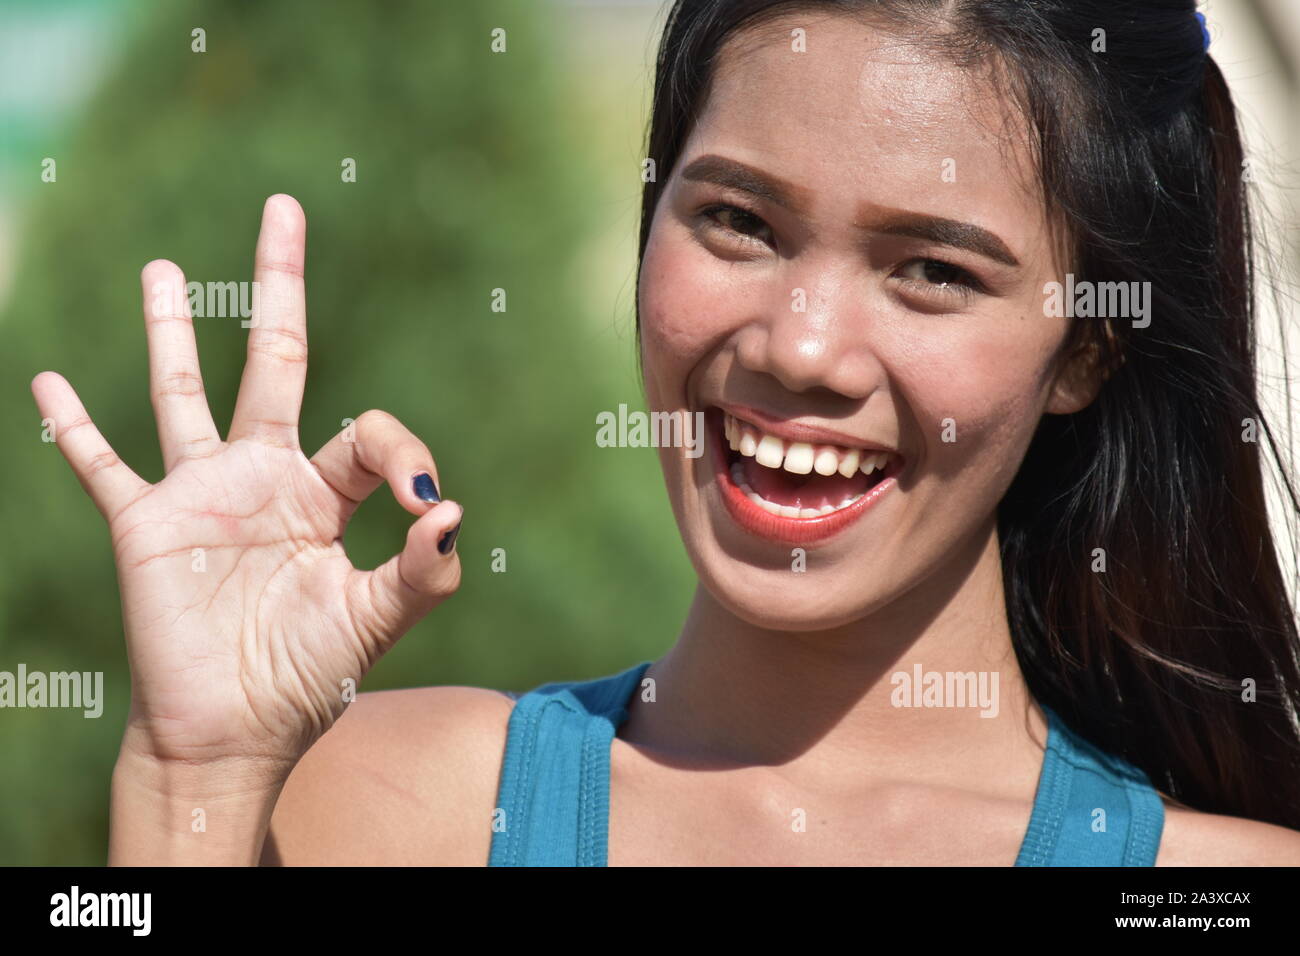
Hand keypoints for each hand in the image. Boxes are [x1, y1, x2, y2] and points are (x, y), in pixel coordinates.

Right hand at [31, 195, 462, 772]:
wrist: (234, 732)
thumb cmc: (307, 677)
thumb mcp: (377, 622)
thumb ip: (423, 572)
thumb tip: (454, 513)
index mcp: (324, 495)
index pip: (367, 435)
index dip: (404, 454)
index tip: (421, 504)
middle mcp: (263, 478)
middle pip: (272, 362)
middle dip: (278, 287)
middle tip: (284, 210)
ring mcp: (199, 495)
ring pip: (182, 392)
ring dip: (172, 330)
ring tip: (164, 269)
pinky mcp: (144, 524)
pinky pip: (101, 463)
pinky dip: (73, 426)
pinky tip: (47, 380)